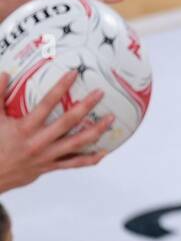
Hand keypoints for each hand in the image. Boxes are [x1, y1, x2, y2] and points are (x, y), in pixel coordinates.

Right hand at [0, 70, 114, 191]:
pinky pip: (74, 164)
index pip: (46, 103)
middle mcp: (39, 141)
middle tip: (100, 93)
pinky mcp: (51, 167)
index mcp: (25, 128)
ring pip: (77, 143)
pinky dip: (90, 159)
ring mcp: (47, 156)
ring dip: (96, 131)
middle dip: (86, 106)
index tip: (72, 75)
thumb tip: (3, 74)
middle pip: (68, 122)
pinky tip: (104, 152)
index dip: (60, 88)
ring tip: (110, 119)